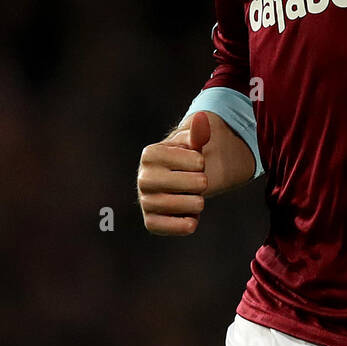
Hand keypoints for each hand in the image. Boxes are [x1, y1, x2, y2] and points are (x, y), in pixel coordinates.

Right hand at [136, 110, 253, 234]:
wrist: (175, 182)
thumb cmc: (185, 159)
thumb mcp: (193, 144)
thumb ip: (199, 133)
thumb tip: (201, 118)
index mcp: (150, 154)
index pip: (197, 161)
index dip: (202, 163)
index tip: (193, 162)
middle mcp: (143, 177)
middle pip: (197, 184)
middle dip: (203, 183)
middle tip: (196, 182)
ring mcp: (145, 201)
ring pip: (191, 205)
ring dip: (198, 202)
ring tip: (192, 197)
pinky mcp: (151, 222)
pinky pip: (175, 227)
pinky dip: (187, 223)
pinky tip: (190, 218)